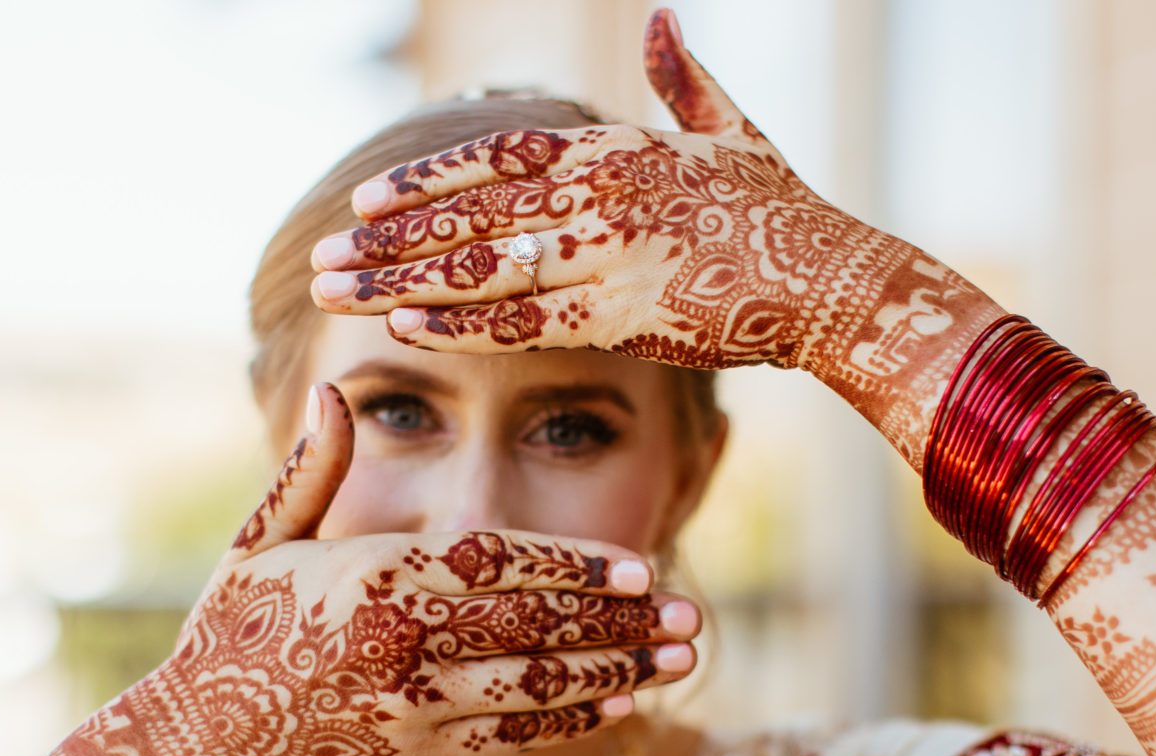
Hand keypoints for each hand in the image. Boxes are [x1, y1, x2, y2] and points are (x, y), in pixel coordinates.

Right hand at [52, 383, 698, 755]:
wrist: (194, 749)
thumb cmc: (229, 634)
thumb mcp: (260, 540)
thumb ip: (313, 467)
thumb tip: (337, 389)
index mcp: (374, 576)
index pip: (497, 563)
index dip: (575, 565)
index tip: (638, 566)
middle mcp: (403, 642)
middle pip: (536, 624)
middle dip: (619, 620)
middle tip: (686, 612)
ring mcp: (413, 707)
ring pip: (538, 686)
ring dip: (616, 672)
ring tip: (678, 658)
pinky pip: (512, 738)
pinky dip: (571, 722)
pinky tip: (621, 707)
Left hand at [308, 9, 987, 386]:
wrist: (833, 280)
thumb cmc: (782, 210)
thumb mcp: (732, 128)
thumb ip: (681, 76)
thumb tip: (660, 18)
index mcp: (614, 151)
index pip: (497, 158)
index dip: (425, 179)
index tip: (365, 200)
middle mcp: (597, 196)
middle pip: (469, 214)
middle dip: (387, 238)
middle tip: (323, 256)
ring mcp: (604, 254)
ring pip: (480, 266)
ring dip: (399, 280)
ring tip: (333, 291)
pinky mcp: (620, 316)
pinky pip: (521, 322)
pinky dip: (460, 324)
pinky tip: (402, 326)